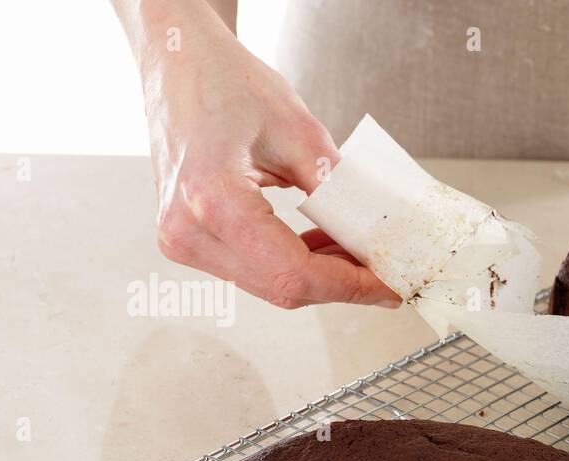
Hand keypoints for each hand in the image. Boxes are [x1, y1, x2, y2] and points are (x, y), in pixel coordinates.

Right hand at [132, 5, 398, 308]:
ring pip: (272, 285)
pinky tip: (323, 244)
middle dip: (342, 283)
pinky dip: (296, 263)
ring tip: (358, 249)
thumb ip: (340, 193)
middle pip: (285, 288)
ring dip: (322, 275)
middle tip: (385, 269)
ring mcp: (182, 241)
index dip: (351, 286)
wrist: (178, 64)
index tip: (390, 283)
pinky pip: (255, 270)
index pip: (294, 274)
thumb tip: (379, 238)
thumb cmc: (227, 83)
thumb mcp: (299, 132)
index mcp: (211, 200)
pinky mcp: (189, 241)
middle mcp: (187, 231)